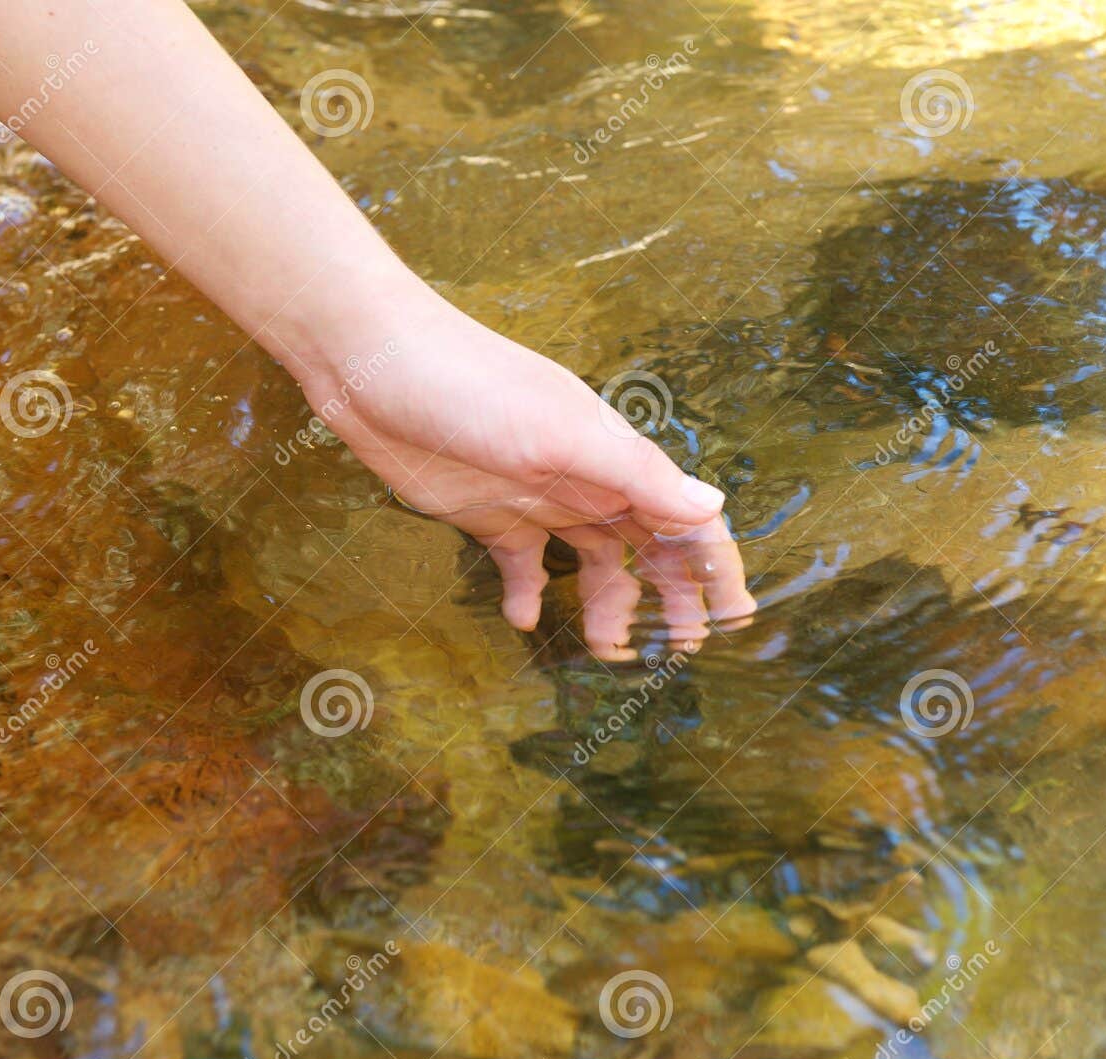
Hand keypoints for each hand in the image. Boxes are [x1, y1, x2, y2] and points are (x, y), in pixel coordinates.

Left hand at [293, 285, 757, 659]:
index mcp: (613, 456)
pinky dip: (528, 593)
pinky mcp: (488, 513)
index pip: (685, 516)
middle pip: (649, 545)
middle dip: (671, 596)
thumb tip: (711, 506)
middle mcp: (586, 479)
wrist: (372, 362)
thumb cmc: (469, 385)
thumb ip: (634, 475)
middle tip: (676, 650)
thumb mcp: (558, 433)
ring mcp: (538, 497)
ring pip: (594, 561)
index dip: (715, 565)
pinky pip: (522, 563)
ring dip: (607, 603)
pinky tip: (523, 618)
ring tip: (605, 649)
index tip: (733, 617)